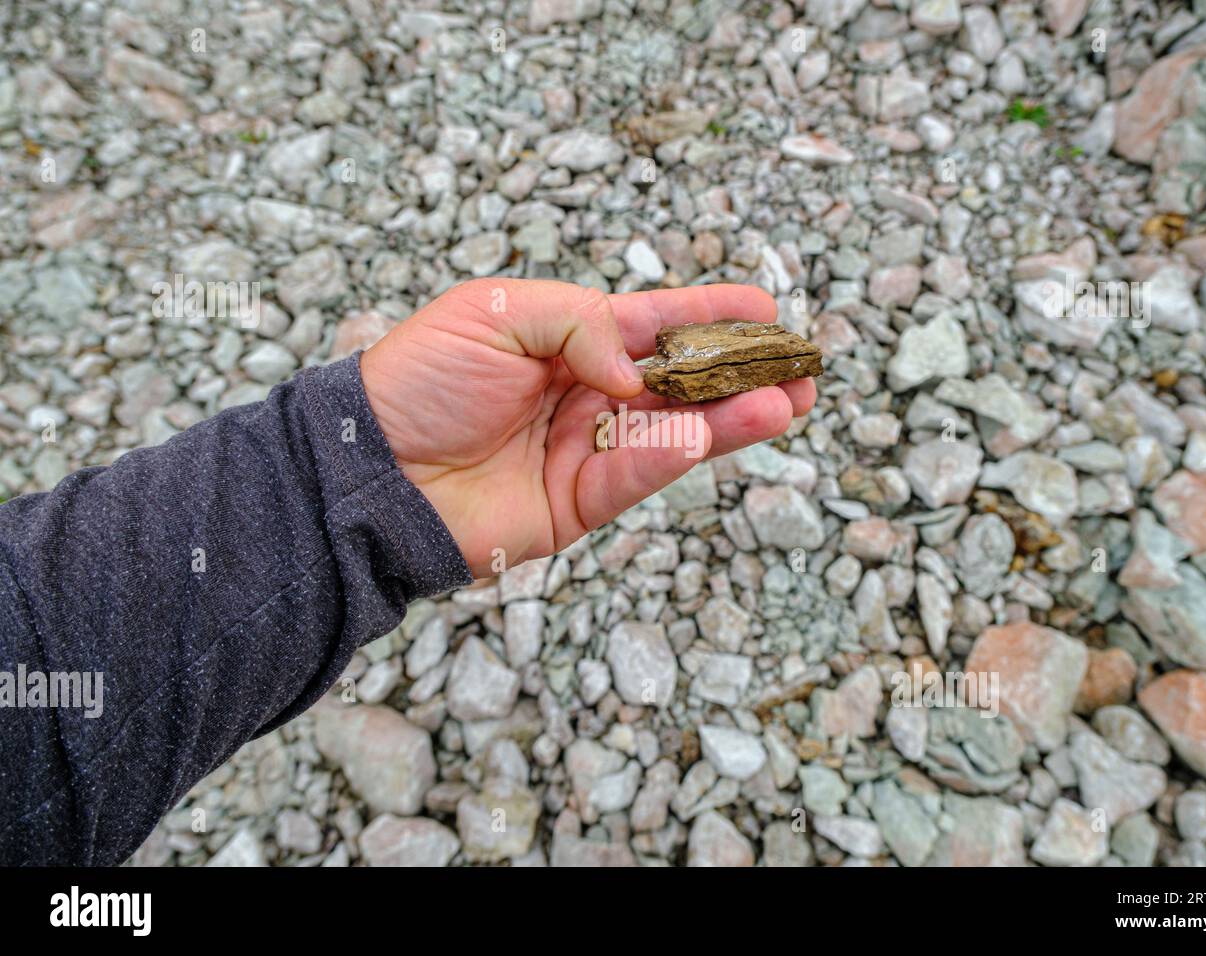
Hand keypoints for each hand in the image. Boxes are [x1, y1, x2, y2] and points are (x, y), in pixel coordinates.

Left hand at [359, 278, 816, 577]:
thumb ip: (579, 323)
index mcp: (568, 342)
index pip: (655, 324)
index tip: (766, 310)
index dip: (711, 316)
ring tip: (788, 402)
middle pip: (682, 382)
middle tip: (801, 368)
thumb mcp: (495, 312)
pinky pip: (635, 474)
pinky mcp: (576, 504)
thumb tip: (637, 368)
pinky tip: (711, 434)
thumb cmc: (419, 379)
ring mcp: (585, 451)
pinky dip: (673, 454)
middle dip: (743, 374)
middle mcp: (587, 395)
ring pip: (675, 431)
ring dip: (732, 418)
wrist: (367, 466)